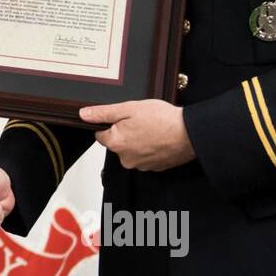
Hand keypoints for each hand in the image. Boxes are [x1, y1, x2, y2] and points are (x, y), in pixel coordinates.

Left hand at [79, 99, 194, 170]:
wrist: (190, 133)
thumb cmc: (163, 119)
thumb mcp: (129, 108)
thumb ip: (104, 112)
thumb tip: (84, 114)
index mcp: (116, 143)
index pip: (101, 134)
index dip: (111, 123)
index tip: (124, 118)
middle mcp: (125, 159)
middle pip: (117, 143)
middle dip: (126, 132)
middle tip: (141, 121)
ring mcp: (141, 165)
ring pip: (132, 150)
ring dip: (139, 140)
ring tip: (153, 129)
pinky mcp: (154, 167)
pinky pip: (146, 156)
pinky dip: (150, 148)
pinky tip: (159, 138)